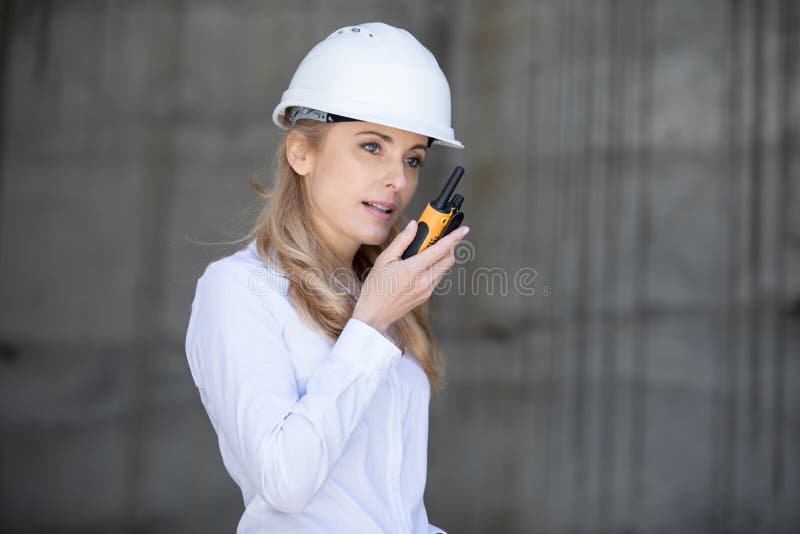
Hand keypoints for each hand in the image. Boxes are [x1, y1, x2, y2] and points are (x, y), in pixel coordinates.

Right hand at [352, 220, 469, 332]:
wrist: (375, 314)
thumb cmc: (376, 287)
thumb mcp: (384, 260)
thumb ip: (402, 241)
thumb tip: (413, 226)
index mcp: (413, 270)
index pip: (441, 250)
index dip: (454, 237)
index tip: (463, 229)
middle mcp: (424, 281)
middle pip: (449, 260)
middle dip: (450, 246)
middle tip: (442, 237)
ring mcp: (427, 290)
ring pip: (444, 269)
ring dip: (442, 257)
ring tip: (428, 250)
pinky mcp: (426, 296)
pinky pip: (437, 278)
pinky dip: (435, 267)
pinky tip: (422, 264)